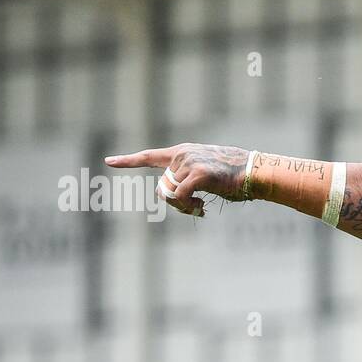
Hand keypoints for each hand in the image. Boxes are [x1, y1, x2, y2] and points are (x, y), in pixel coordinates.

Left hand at [105, 143, 250, 216]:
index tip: (109, 162)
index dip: (128, 160)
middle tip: (193, 209)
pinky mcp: (199, 174)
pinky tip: (200, 209)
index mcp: (182, 153)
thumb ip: (188, 180)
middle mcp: (182, 155)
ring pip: (169, 194)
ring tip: (199, 208)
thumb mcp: (206, 174)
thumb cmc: (234, 176)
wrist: (253, 171)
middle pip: (161, 186)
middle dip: (174, 203)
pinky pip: (179, 197)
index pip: (149, 156)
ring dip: (182, 207)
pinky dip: (187, 207)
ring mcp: (190, 163)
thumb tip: (176, 197)